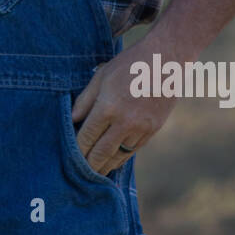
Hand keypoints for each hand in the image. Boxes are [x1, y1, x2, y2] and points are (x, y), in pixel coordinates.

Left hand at [70, 40, 179, 173]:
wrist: (165, 61)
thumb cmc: (130, 64)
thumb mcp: (102, 76)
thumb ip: (85, 99)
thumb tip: (72, 119)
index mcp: (107, 107)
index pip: (87, 137)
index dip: (77, 150)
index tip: (69, 158)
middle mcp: (124, 122)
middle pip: (101, 152)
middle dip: (89, 165)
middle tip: (79, 173)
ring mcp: (140, 128)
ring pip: (119, 155)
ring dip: (106, 165)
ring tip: (95, 172)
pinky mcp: (153, 130)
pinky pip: (134, 149)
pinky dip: (122, 157)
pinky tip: (114, 161)